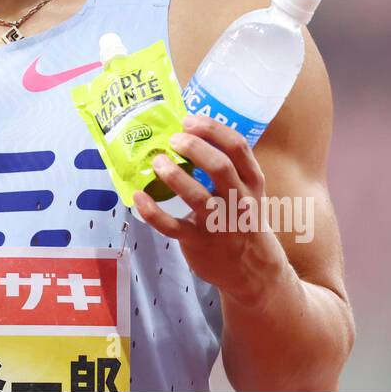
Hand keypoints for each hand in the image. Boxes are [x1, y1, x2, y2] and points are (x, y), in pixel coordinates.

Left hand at [132, 114, 288, 308]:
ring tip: (156, 161)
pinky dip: (152, 212)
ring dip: (174, 176)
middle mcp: (239, 201)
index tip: (189, 120)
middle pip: (220, 167)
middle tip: (173, 139)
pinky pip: (172, 226)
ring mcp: (219, 224)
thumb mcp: (246, 191)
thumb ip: (226, 167)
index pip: (238, 147)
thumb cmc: (242, 220)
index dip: (213, 129)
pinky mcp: (198, 242)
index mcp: (251, 182)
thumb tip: (186, 133)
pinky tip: (137, 197)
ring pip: (197, 197)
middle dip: (194, 148)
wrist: (253, 271)